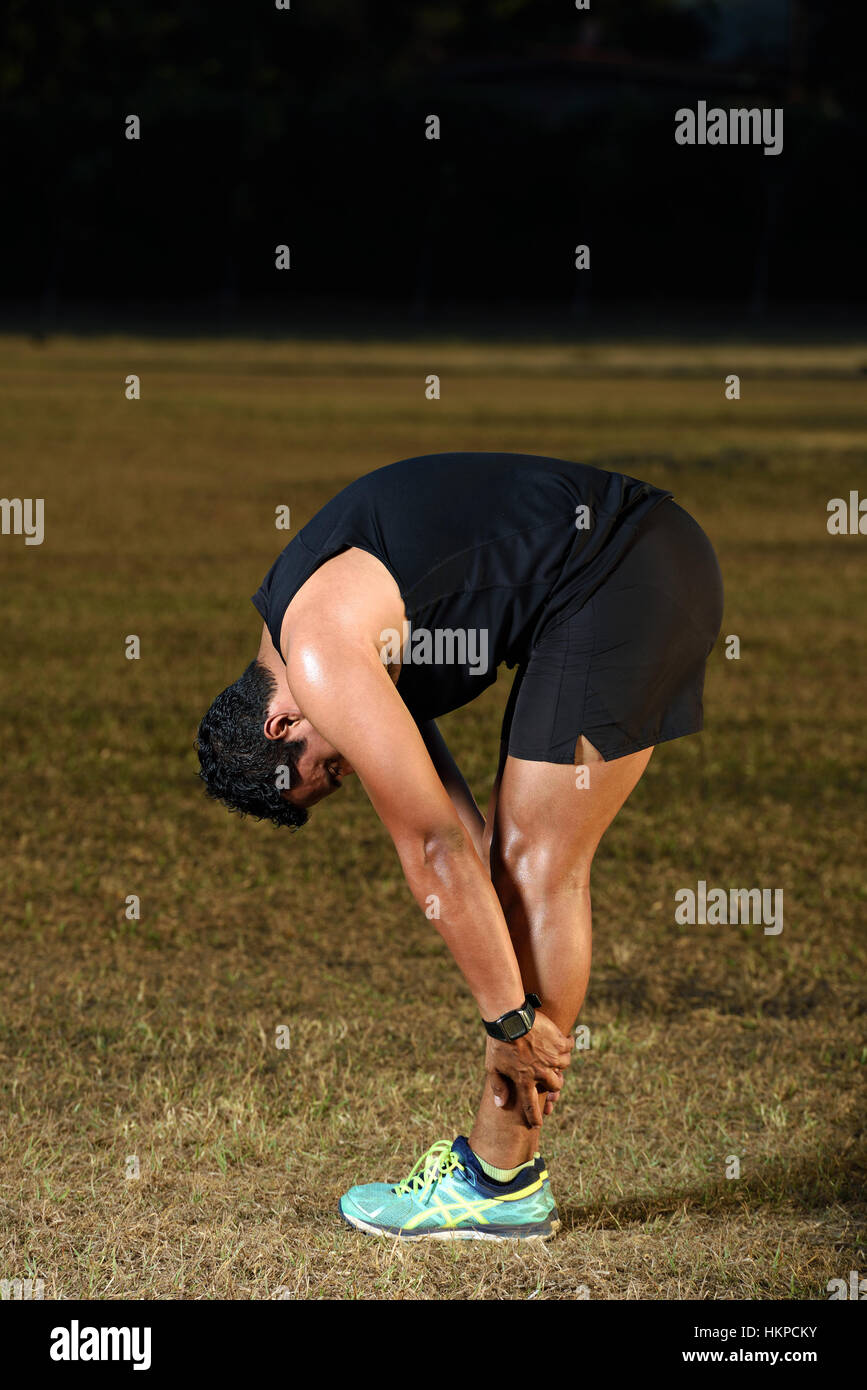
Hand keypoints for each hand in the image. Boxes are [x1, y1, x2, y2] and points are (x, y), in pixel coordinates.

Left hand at [485, 1009, 573, 1127]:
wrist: (509, 1018)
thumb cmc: (498, 1042)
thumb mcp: (492, 1066)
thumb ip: (498, 1086)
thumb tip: (501, 1104)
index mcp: (524, 1080)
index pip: (530, 1105)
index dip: (534, 1117)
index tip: (537, 1124)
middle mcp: (541, 1072)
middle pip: (556, 1086)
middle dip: (555, 1084)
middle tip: (552, 1078)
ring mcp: (552, 1057)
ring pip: (564, 1065)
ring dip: (561, 1061)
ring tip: (555, 1055)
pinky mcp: (558, 1041)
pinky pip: (569, 1046)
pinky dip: (568, 1043)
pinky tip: (565, 1039)